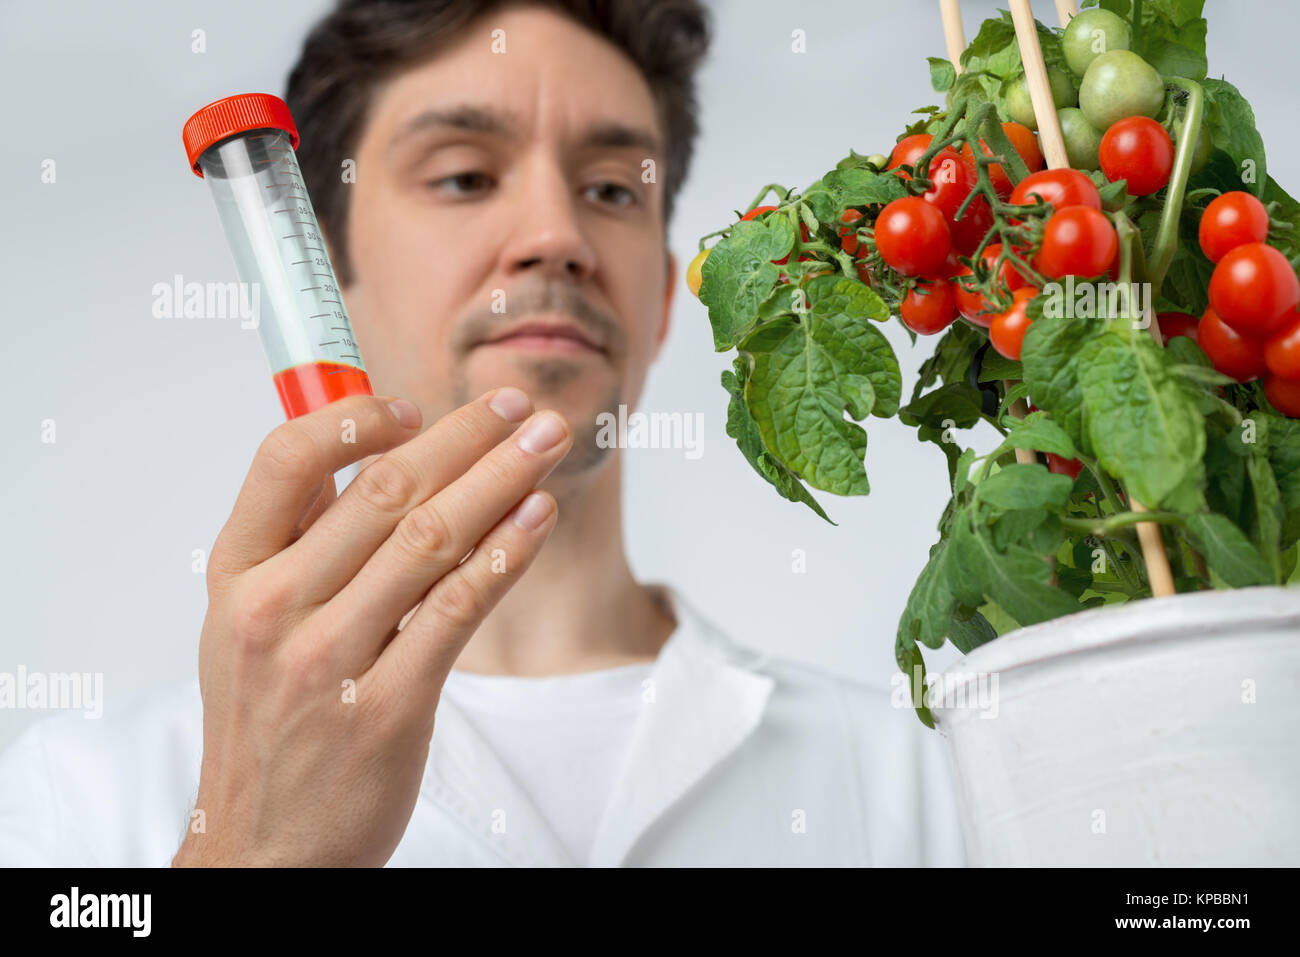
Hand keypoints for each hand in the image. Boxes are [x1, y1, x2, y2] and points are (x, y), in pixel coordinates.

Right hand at [172, 388, 569, 865]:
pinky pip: (457, 608)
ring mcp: (328, 659)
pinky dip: (505, 552)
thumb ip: (303, 545)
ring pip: (429, 539)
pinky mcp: (386, 706)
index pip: (285, 460)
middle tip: (519, 407)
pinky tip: (536, 518)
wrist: (264, 844)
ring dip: (501, 480)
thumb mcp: (249, 625)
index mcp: (236, 574)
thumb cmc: (268, 724)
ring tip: (546, 444)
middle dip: (465, 438)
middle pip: (382, 490)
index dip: (358, 417)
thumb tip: (378, 458)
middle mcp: (275, 607)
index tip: (418, 406)